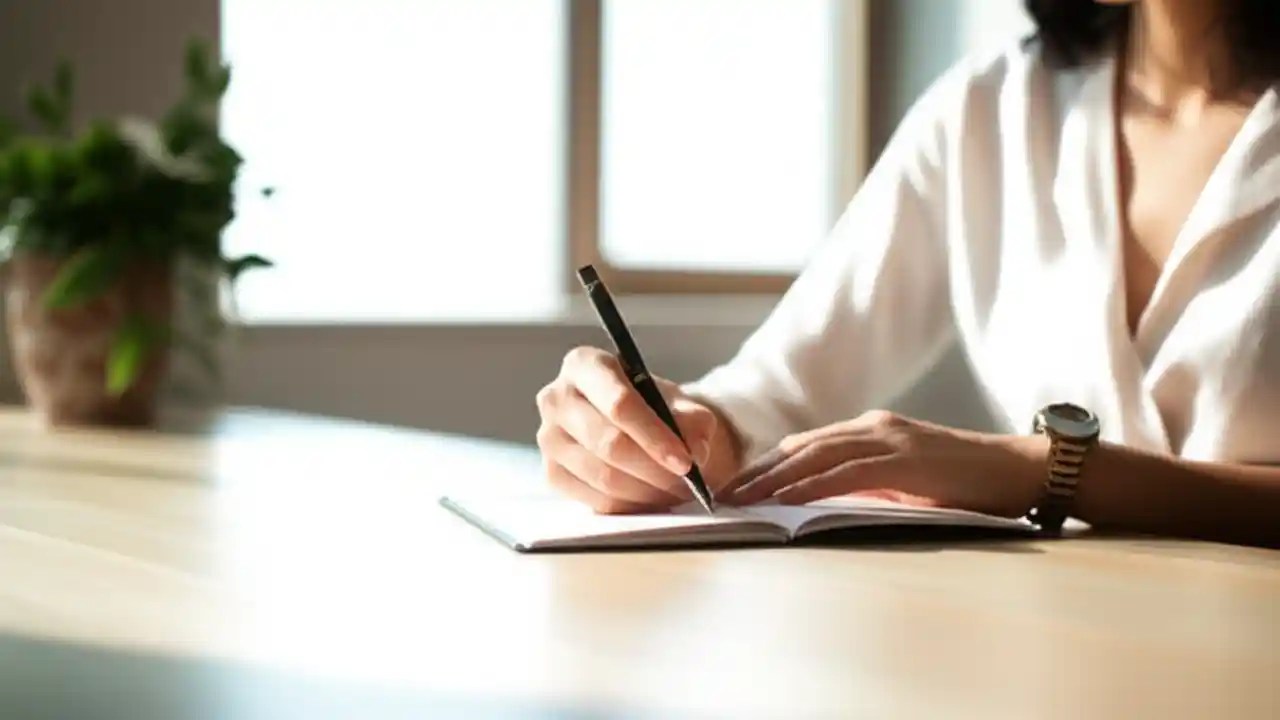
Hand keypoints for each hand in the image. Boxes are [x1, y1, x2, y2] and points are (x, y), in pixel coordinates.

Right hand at [535, 347, 729, 513]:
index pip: (619, 404)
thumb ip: (694, 421)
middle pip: (608, 443)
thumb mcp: (682, 404)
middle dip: (654, 469)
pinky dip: (632, 505)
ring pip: (603, 477)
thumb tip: (695, 450)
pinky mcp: (553, 473)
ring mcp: (549, 438)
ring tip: (675, 489)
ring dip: (647, 491)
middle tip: (686, 481)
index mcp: (585, 365)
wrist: (639, 427)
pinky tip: (652, 497)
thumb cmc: (656, 408)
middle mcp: (557, 398)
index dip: (655, 436)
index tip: (685, 462)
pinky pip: (596, 500)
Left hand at [727, 410, 1046, 516]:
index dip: (768, 465)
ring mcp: (889, 439)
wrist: (1022, 471)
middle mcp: (875, 427)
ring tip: (741, 499)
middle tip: (722, 494)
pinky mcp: (903, 458)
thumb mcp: (908, 482)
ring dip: (772, 478)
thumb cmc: (970, 483)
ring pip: (815, 455)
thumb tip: (826, 503)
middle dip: (757, 471)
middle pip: (800, 447)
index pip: (806, 445)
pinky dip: (809, 485)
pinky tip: (785, 499)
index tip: (737, 486)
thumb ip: (869, 484)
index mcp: (873, 430)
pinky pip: (844, 472)